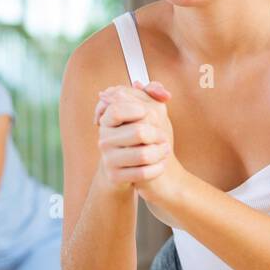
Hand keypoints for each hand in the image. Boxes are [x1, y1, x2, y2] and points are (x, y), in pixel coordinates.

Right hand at [96, 80, 184, 203]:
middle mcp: (104, 140)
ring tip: (164, 150)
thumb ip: (152, 95)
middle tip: (164, 137)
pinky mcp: (115, 177)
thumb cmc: (141, 138)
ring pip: (144, 154)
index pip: (118, 110)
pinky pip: (144, 172)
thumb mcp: (145, 114)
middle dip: (159, 134)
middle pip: (139, 132)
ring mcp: (108, 159)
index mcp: (107, 121)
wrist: (133, 168)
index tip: (150, 114)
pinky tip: (161, 164)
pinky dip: (158, 168)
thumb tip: (163, 92)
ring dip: (161, 152)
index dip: (139, 110)